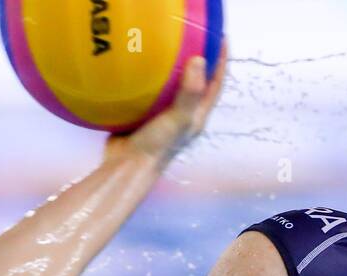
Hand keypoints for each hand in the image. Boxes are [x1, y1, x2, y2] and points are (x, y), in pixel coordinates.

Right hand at [104, 40, 227, 164]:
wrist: (125, 167)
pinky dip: (146, 77)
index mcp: (196, 116)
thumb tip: (200, 60)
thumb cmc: (156, 148)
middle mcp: (182, 114)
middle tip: (194, 36)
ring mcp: (161, 115)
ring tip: (167, 45)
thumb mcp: (178, 119)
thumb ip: (190, 92)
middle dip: (197, 60)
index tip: (220, 38)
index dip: (220, 61)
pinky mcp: (142, 115)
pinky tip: (139, 65)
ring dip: (170, 67)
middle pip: (194, 82)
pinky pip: (147, 91)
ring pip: (170, 86)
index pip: (215, 83)